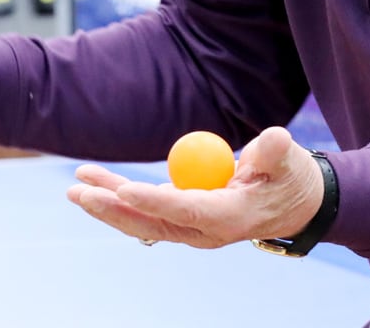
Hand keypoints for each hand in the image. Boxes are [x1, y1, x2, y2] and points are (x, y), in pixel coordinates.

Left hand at [67, 127, 324, 248]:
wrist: (293, 203)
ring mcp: (190, 226)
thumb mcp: (290, 163)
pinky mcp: (183, 216)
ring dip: (108, 201)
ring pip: (142, 219)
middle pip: (150, 223)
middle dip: (113, 209)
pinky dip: (122, 198)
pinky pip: (147, 210)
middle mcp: (203, 230)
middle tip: (81, 190)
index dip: (153, 202)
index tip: (123, 190)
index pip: (184, 211)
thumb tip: (272, 139)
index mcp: (228, 218)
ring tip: (76, 183)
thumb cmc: (291, 180)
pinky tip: (97, 186)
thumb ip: (276, 153)